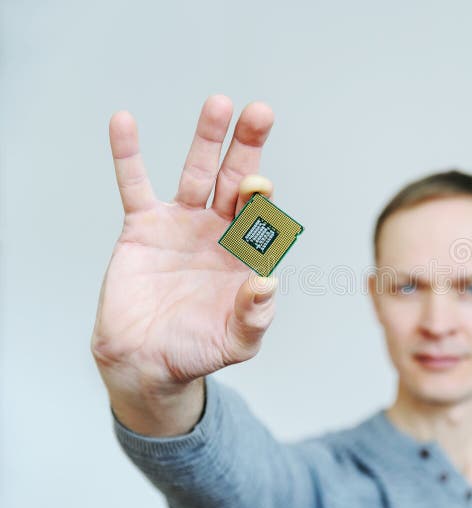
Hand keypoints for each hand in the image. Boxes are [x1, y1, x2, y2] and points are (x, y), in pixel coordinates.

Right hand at [91, 95, 278, 434]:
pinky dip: (128, 154)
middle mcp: (219, 233)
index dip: (261, 201)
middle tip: (259, 112)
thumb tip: (267, 284)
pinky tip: (124, 122)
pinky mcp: (143, 227)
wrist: (146, 361)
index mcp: (246, 257)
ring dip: (206, 139)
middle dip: (247, 148)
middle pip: (236, 182)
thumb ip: (254, 317)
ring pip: (196, 173)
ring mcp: (182, 225)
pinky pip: (134, 184)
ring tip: (218, 103)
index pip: (260, 220)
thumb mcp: (236, 342)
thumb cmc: (198, 350)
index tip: (259, 186)